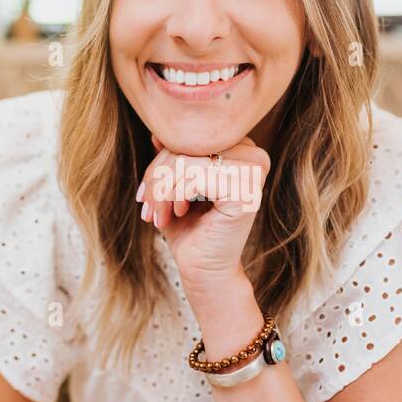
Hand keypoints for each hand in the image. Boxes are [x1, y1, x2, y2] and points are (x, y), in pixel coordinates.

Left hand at [137, 135, 269, 290]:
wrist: (204, 271)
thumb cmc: (190, 230)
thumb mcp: (175, 187)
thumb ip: (173, 158)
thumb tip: (158, 131)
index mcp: (243, 150)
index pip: (192, 136)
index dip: (162, 161)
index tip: (145, 194)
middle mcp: (255, 156)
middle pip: (188, 144)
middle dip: (157, 177)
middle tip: (148, 208)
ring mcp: (254, 173)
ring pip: (186, 160)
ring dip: (162, 191)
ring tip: (158, 216)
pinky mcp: (246, 191)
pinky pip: (194, 176)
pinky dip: (174, 196)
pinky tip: (178, 214)